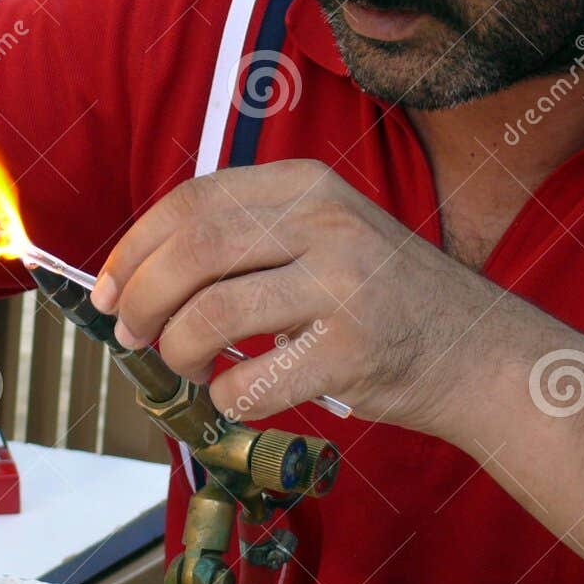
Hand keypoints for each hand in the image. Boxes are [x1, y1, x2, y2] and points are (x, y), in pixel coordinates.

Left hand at [90, 160, 498, 431]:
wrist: (476, 351)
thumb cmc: (382, 300)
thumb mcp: (324, 235)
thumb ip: (248, 238)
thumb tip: (138, 275)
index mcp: (306, 185)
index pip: (192, 201)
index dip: (134, 248)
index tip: (107, 290)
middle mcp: (325, 223)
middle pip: (193, 252)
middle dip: (140, 300)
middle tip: (131, 336)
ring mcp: (343, 286)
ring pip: (212, 314)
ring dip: (177, 352)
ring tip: (186, 368)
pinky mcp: (353, 352)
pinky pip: (254, 381)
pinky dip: (226, 397)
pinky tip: (236, 396)